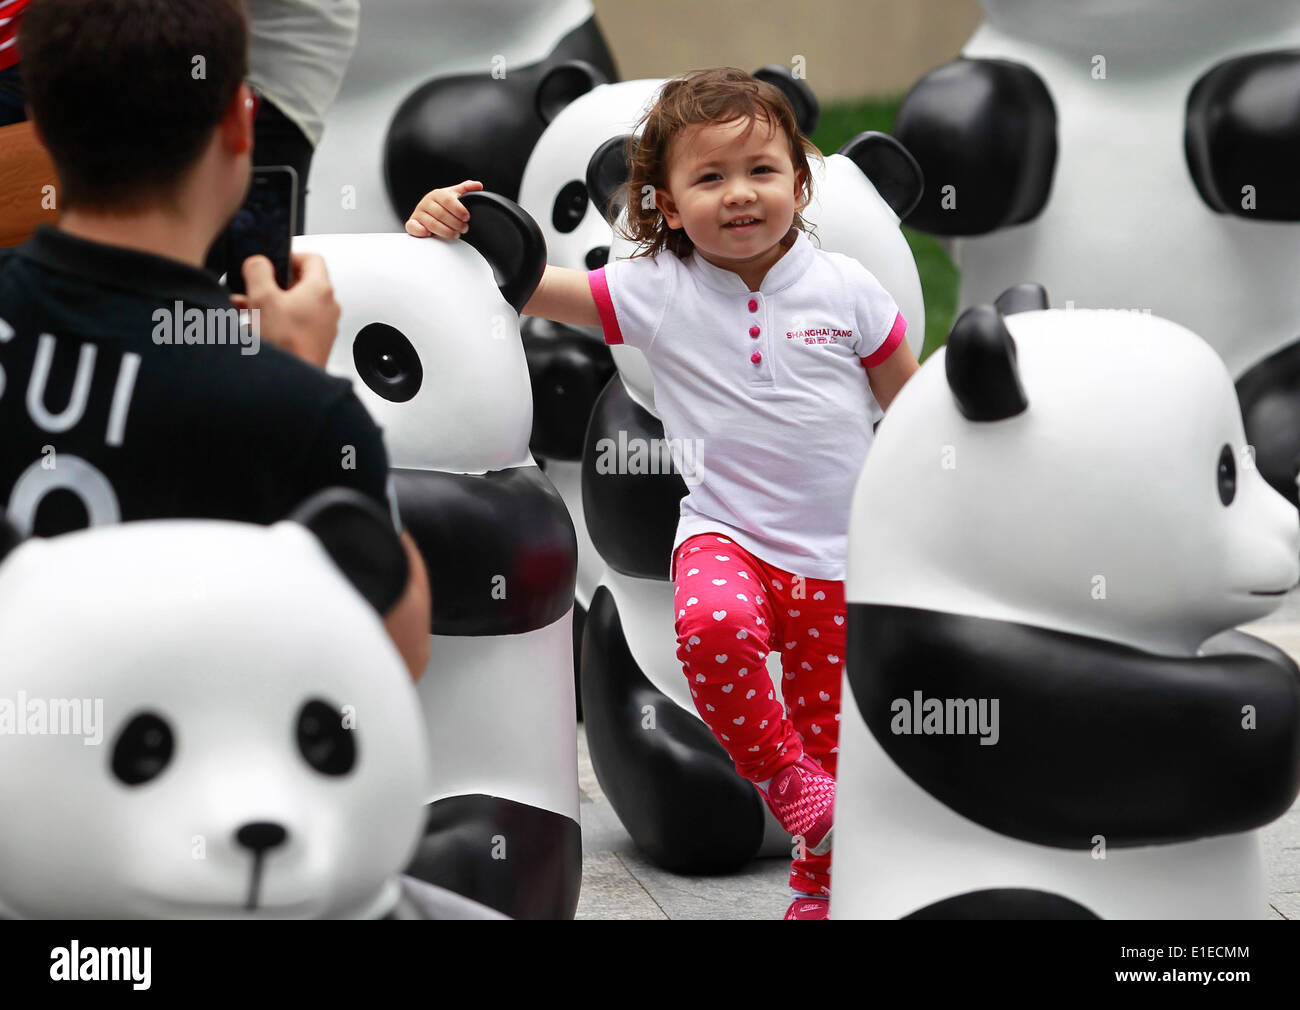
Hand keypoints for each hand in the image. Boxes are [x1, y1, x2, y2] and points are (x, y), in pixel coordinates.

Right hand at [230, 252, 339, 367]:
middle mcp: (327, 307)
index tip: (271, 262)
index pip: (312, 258)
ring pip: (294, 305)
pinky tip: (255, 328)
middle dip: (271, 284)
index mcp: (320, 290)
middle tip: (253, 288)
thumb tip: (258, 262)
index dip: (289, 255)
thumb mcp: (263, 298)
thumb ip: (258, 270)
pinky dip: (276, 321)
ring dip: (269, 303)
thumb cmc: (287, 345)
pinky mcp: (315, 342)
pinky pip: (295, 324)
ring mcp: (323, 326)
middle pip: (300, 283)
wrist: (294, 384)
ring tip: (246, 308)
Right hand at [405, 179, 482, 238]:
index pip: (448, 200)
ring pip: (432, 224)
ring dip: (446, 231)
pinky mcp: (412, 223)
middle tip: (464, 229)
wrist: (427, 212)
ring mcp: (419, 213)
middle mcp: (426, 202)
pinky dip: (421, 232)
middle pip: (441, 214)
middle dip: (455, 223)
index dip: (459, 210)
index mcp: (437, 194)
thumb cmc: (442, 205)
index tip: (467, 218)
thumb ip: (466, 189)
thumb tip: (478, 185)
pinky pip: (413, 227)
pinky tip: (431, 235)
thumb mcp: (454, 195)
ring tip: (456, 234)